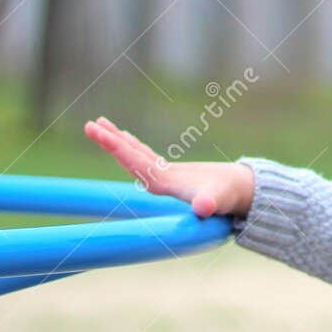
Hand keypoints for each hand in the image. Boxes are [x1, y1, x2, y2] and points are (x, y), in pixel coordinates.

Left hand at [83, 116, 254, 218]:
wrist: (241, 196)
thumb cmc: (231, 196)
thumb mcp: (221, 197)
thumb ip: (211, 203)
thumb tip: (203, 207)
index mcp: (165, 187)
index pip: (136, 165)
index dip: (119, 149)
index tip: (102, 134)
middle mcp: (159, 183)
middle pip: (128, 160)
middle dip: (109, 142)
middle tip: (89, 125)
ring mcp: (163, 178)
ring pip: (133, 155)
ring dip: (115, 140)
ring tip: (97, 124)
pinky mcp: (169, 173)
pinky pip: (144, 155)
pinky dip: (131, 143)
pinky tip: (121, 135)